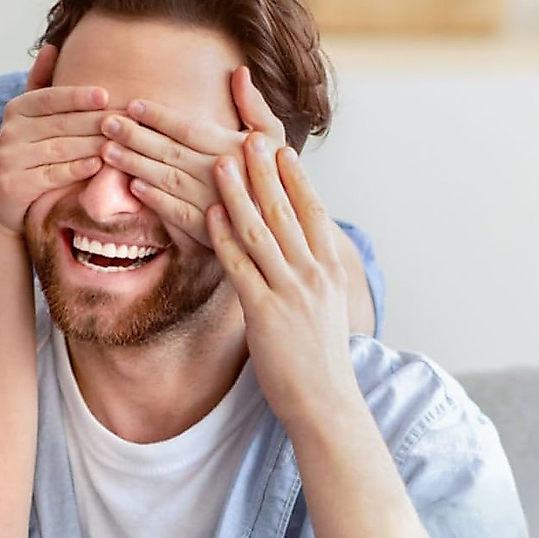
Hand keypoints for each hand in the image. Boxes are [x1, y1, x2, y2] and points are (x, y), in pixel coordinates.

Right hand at [0, 45, 107, 235]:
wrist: (1, 200)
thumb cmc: (27, 152)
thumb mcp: (28, 117)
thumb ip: (40, 84)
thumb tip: (51, 46)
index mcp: (16, 109)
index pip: (50, 98)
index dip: (77, 96)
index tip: (106, 95)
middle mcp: (11, 131)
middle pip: (61, 124)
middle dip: (95, 122)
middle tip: (126, 121)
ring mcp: (11, 159)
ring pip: (60, 148)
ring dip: (93, 145)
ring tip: (120, 143)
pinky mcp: (15, 185)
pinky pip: (52, 174)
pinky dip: (76, 169)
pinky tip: (97, 164)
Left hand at [98, 65, 284, 246]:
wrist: (281, 229)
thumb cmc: (275, 176)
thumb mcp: (274, 138)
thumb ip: (255, 106)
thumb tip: (239, 72)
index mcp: (236, 147)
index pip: (189, 128)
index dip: (159, 117)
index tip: (132, 105)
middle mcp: (223, 173)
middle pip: (171, 151)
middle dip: (135, 136)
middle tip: (106, 123)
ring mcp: (213, 202)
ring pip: (166, 179)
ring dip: (135, 165)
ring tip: (107, 151)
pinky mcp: (207, 229)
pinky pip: (175, 212)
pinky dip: (153, 199)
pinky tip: (132, 186)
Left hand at [205, 133, 361, 435]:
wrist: (326, 404)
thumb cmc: (317, 359)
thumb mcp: (321, 308)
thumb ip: (307, 275)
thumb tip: (292, 253)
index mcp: (329, 269)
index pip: (313, 210)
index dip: (295, 175)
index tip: (279, 144)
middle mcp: (314, 273)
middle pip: (286, 209)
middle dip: (264, 169)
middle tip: (247, 133)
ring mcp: (291, 291)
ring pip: (262, 230)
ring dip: (239, 192)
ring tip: (220, 161)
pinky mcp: (265, 312)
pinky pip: (241, 266)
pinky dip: (224, 236)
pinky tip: (208, 213)